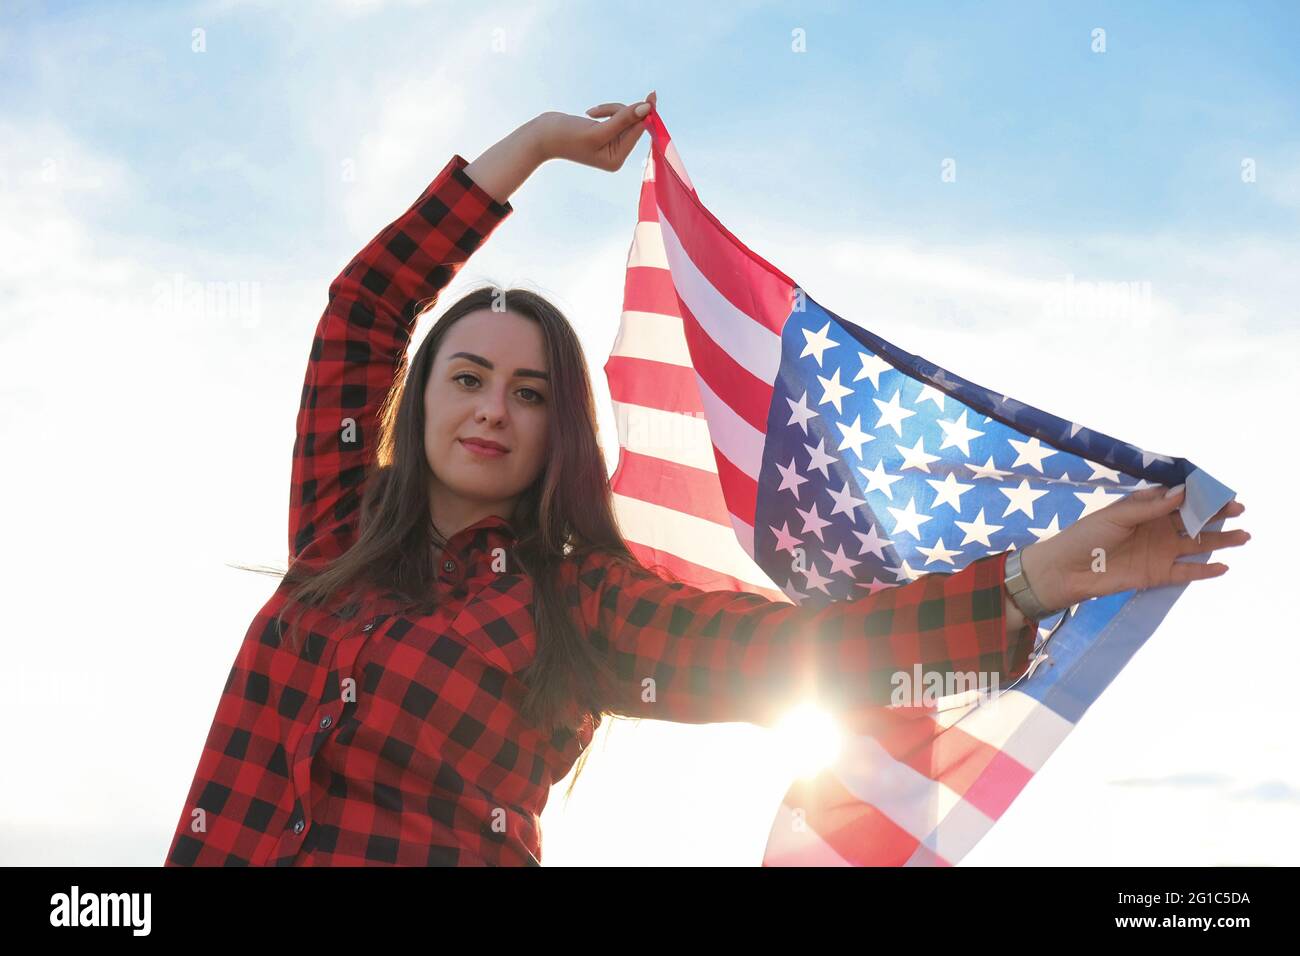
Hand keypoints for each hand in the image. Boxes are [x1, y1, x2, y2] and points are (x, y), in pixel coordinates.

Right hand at [535, 90, 656, 171]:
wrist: (541, 135)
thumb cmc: (566, 136)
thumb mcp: (597, 130)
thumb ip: (623, 119)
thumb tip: (646, 109)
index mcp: (616, 159)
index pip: (637, 132)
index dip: (644, 113)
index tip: (652, 95)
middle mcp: (617, 155)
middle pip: (633, 124)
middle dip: (618, 112)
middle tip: (595, 112)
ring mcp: (612, 144)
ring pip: (625, 117)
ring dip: (611, 109)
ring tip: (590, 113)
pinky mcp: (605, 133)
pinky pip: (617, 116)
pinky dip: (607, 110)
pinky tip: (591, 114)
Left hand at [1025, 484, 1249, 611]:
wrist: (1065, 571)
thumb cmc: (1085, 536)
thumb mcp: (1116, 516)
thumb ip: (1149, 507)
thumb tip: (1183, 492)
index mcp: (1145, 508)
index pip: (1179, 498)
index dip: (1200, 494)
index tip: (1221, 491)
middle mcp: (1156, 528)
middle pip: (1193, 519)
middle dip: (1216, 514)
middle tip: (1239, 510)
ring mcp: (1159, 551)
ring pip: (1196, 544)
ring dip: (1219, 541)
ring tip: (1244, 536)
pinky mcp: (1156, 574)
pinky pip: (1186, 572)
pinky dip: (1204, 570)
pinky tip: (1224, 567)